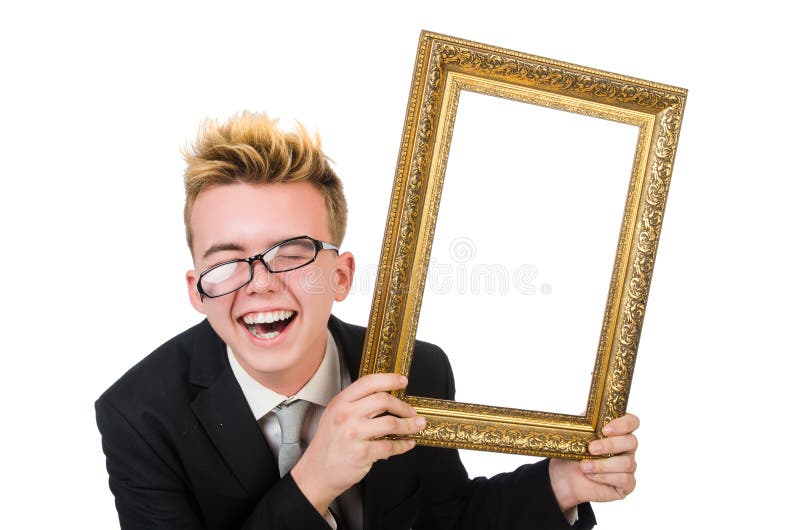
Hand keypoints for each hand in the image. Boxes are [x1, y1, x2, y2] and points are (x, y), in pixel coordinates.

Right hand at [290, 373, 426, 514]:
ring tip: (416, 425)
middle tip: (411, 411)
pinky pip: (389, 446)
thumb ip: (355, 404)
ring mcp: (353, 434)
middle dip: (403, 406)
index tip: (402, 381)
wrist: (317, 472)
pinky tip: (407, 443)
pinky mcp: (361, 454)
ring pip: (390, 423)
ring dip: (408, 425)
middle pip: (383, 400)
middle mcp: (345, 415)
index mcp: (340, 402)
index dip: (389, 379)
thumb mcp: (335, 416)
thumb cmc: (328, 444)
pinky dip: (403, 445)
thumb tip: (386, 398)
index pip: (368, 383)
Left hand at [549, 413, 638, 511]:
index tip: (605, 430)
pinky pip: (625, 479)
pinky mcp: (626, 484)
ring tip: (584, 466)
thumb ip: (586, 423)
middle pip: (632, 442)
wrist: (564, 476)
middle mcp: (626, 447)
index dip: (623, 424)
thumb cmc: (573, 452)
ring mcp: (628, 466)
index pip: (632, 422)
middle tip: (591, 449)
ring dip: (602, 464)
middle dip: (610, 445)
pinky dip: (605, 477)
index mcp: (617, 431)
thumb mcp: (576, 434)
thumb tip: (587, 416)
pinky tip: (591, 475)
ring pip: (628, 463)